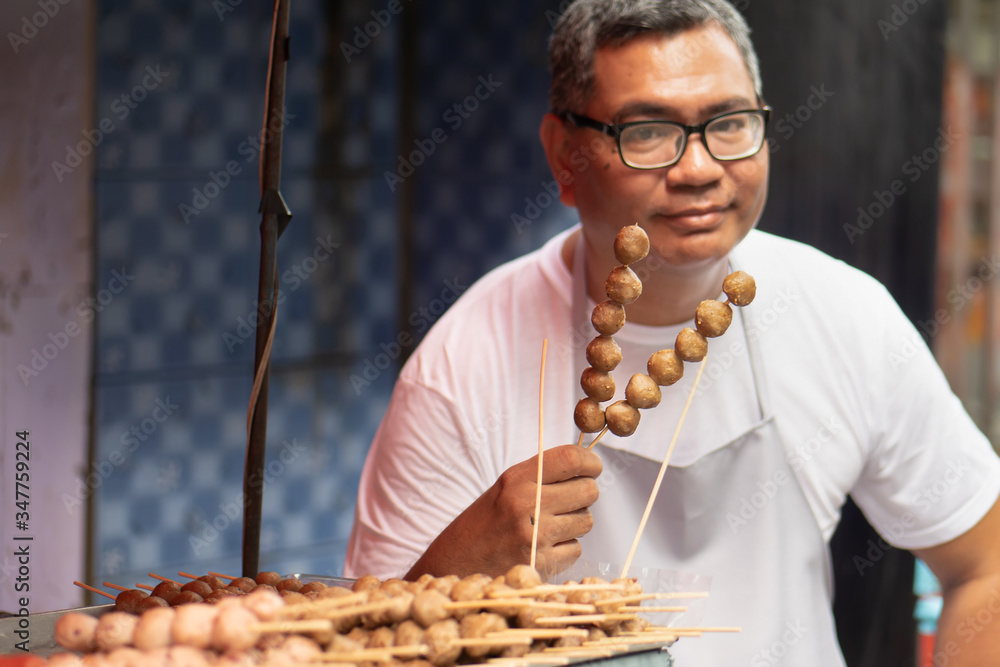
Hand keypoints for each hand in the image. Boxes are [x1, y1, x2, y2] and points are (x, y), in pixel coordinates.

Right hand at [405, 444, 602, 579]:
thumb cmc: (483, 523)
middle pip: (588, 490)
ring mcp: (535, 535)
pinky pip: (576, 549)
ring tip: (550, 525)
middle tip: (572, 499)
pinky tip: (544, 547)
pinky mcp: (540, 563)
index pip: (571, 458)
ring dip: (575, 523)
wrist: (454, 563)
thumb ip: (541, 475)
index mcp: (516, 478)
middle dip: (585, 494)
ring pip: (586, 521)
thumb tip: (586, 466)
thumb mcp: (505, 487)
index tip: (592, 467)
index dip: (590, 461)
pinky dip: (566, 548)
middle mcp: (527, 503)